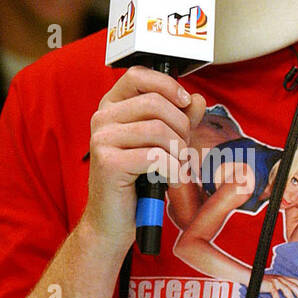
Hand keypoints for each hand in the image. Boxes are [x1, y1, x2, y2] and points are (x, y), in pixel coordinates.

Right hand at [80, 66, 206, 251]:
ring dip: (178, 152)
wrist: (112, 221)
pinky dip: (173, 171)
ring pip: (158, 129)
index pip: (138, 75)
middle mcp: (101, 118)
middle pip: (155, 103)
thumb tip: (196, 100)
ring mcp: (102, 139)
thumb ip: (177, 120)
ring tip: (175, 168)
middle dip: (180, 127)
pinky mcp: (108, 162)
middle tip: (182, 150)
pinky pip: (156, 156)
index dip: (166, 84)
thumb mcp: (160, 145)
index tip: (184, 102)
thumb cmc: (135, 182)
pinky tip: (169, 182)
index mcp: (111, 108)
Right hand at [261, 274, 297, 297]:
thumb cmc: (264, 282)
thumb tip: (292, 292)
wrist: (252, 277)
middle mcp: (280, 278)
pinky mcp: (269, 285)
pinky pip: (275, 292)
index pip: (296, 281)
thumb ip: (284, 285)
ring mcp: (275, 281)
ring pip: (286, 289)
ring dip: (291, 297)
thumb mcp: (276, 282)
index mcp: (283, 277)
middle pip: (293, 286)